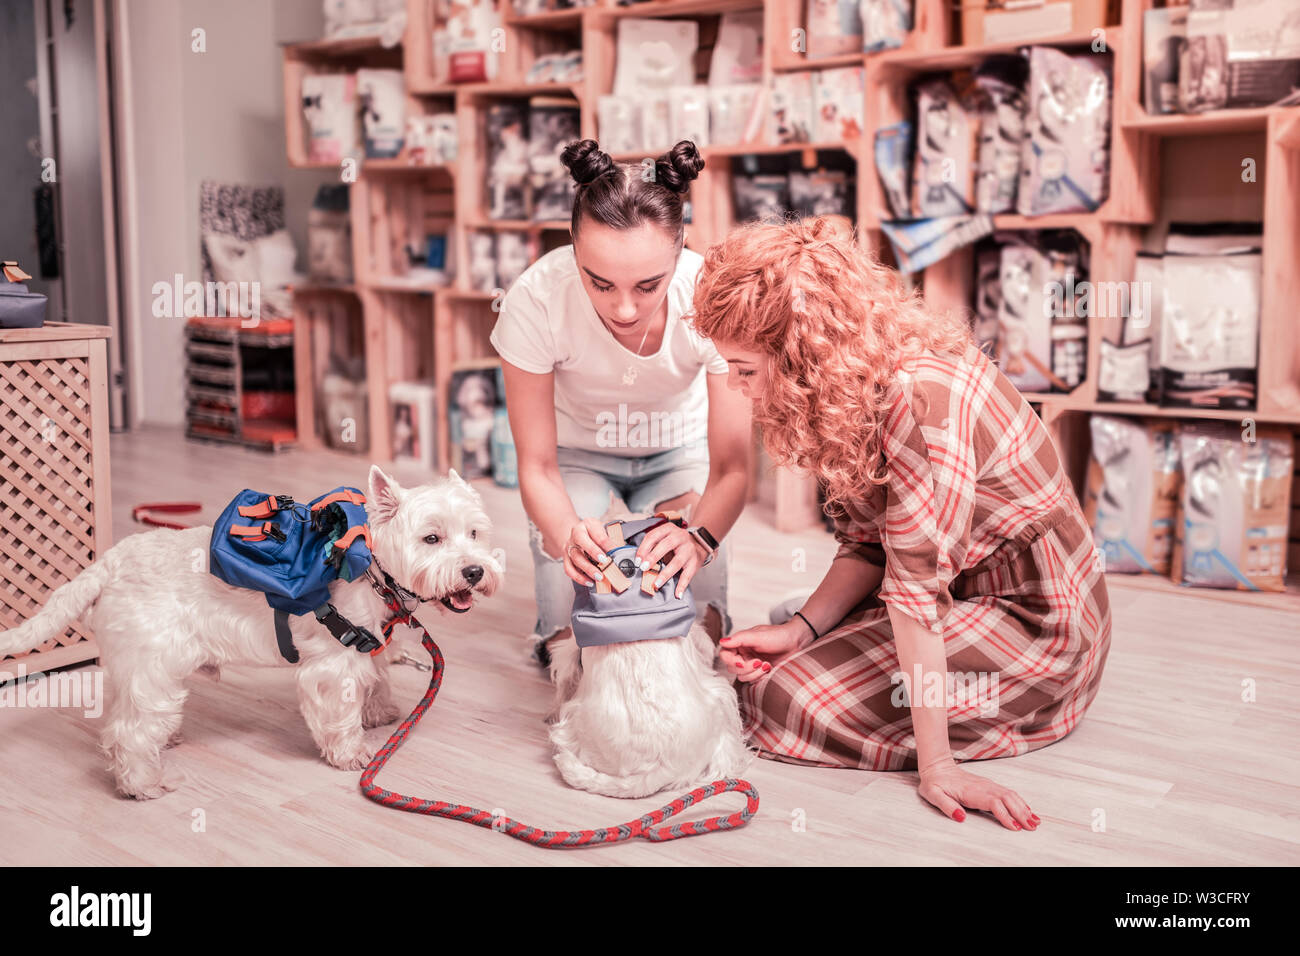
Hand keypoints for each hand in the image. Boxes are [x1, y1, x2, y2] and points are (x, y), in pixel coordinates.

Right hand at [562, 518, 612, 587]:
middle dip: (594, 552)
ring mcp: (569, 546)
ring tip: (599, 577)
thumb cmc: (595, 534)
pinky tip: (589, 581)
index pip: (598, 534)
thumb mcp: (604, 531)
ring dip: (588, 569)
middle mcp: (575, 534)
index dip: (607, 544)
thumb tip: (620, 553)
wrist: (579, 535)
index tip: (615, 552)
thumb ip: (612, 540)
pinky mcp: (566, 558)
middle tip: (605, 562)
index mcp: (587, 525)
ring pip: (575, 558)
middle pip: (582, 543)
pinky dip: (579, 577)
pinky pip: (569, 569)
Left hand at [634, 522, 708, 597]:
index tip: (638, 560)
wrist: (699, 543)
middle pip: (666, 545)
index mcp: (669, 529)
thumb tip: (639, 561)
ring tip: (657, 584)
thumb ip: (653, 545)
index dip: (644, 548)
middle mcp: (680, 537)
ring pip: (677, 562)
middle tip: (644, 568)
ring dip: (666, 574)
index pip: (654, 536)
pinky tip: (677, 594)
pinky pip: (688, 575)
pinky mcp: (695, 562)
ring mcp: (689, 550)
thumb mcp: (664, 537)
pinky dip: (682, 585)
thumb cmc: (676, 542)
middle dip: (653, 557)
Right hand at [717, 619, 810, 682]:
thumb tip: (722, 641)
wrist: (796, 642)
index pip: (724, 654)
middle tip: (760, 662)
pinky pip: (752, 681)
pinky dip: (759, 677)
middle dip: (746, 668)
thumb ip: (739, 638)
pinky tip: (769, 669)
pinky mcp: (759, 673)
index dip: (730, 660)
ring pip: (742, 676)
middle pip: (732, 668)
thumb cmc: (778, 635)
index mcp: (739, 643)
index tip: (741, 661)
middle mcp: (743, 654)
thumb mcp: (758, 635)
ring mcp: (750, 664)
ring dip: (754, 673)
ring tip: (767, 665)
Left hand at [916, 757, 1039, 830]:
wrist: (937, 766)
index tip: (1016, 827)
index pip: (994, 803)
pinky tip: (1027, 810)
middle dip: (1021, 813)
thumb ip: (946, 806)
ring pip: (1011, 795)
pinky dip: (1020, 802)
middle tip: (1032, 828)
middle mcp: (983, 787)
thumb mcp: (933, 794)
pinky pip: (1008, 793)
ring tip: (1035, 822)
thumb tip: (961, 817)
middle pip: (1007, 799)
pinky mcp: (989, 785)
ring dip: (1024, 808)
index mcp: (971, 791)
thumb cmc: (934, 783)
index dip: (1006, 815)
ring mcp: (987, 785)